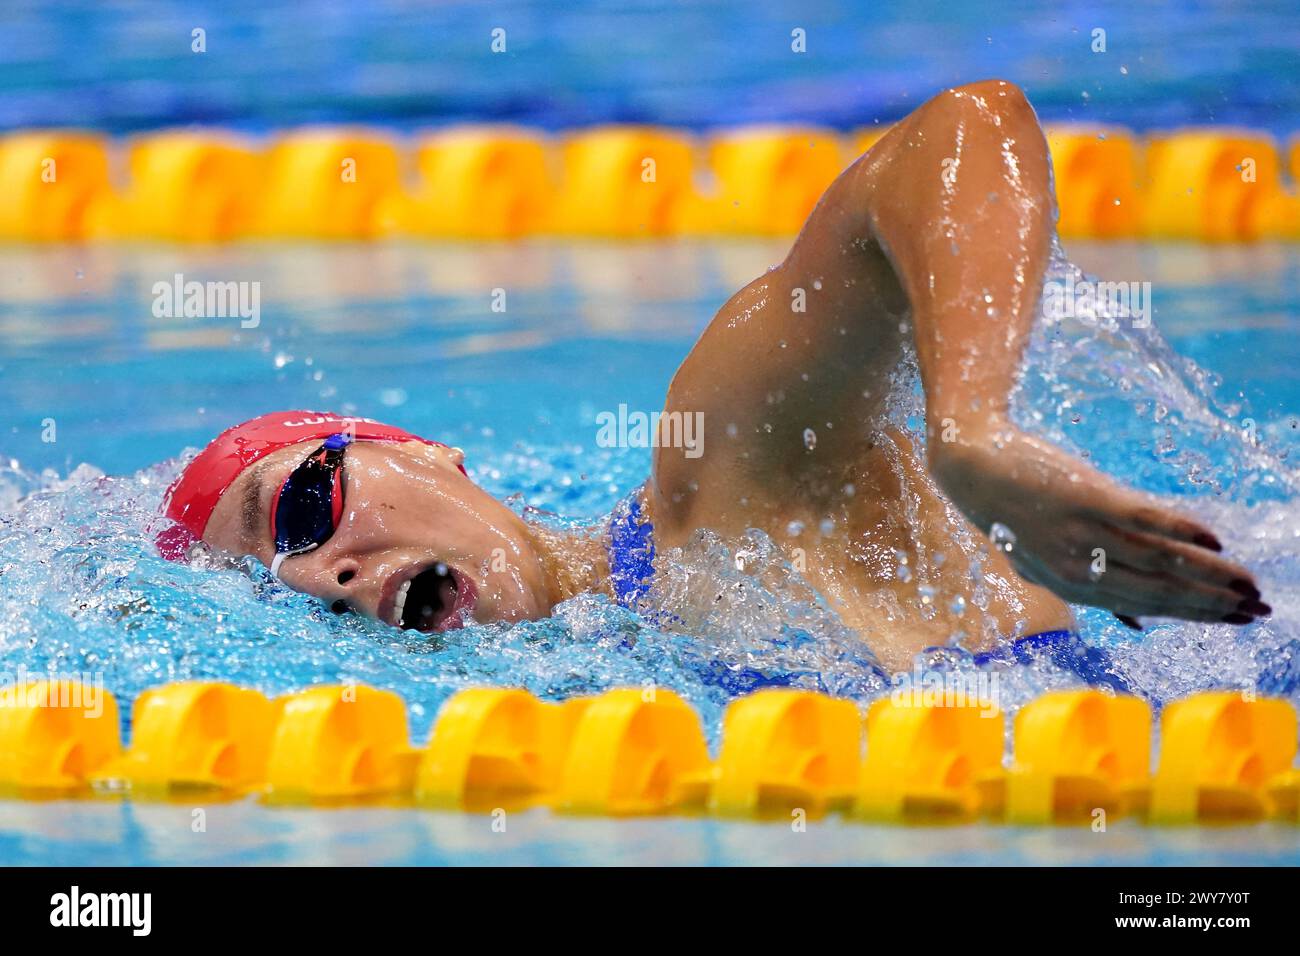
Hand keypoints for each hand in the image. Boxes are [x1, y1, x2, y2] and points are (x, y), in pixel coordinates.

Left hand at [929, 423, 1268, 624]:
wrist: (972, 466)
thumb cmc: (1014, 512)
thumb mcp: (1042, 562)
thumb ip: (1090, 590)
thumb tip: (1136, 624)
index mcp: (1073, 589)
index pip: (1147, 608)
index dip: (1195, 616)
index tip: (1237, 622)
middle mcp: (1079, 571)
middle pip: (1159, 592)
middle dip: (1213, 603)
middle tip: (1259, 610)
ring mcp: (1081, 535)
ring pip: (1159, 562)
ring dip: (1210, 573)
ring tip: (1249, 582)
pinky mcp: (1084, 500)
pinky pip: (1141, 519)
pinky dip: (1179, 530)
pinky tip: (1213, 540)